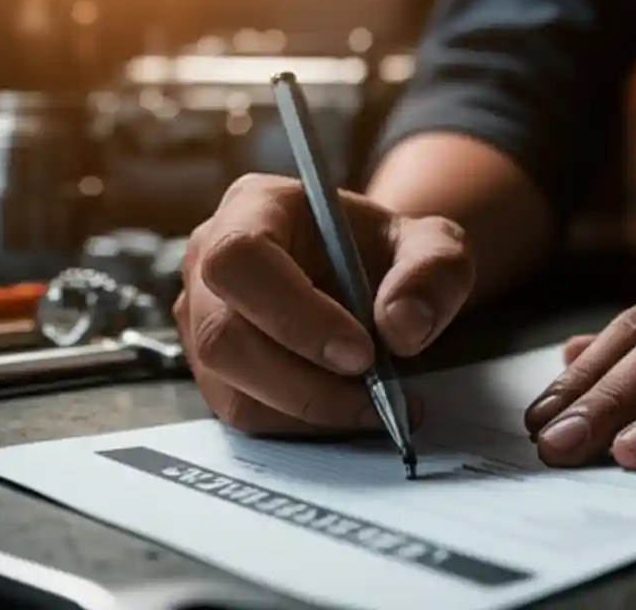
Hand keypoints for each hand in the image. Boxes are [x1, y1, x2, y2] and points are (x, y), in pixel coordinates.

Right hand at [175, 174, 474, 434]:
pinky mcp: (215, 372)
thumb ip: (432, 271)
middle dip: (305, 382)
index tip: (361, 352)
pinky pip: (245, 415)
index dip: (292, 313)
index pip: (240, 259)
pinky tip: (351, 412)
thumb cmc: (388, 253)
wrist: (372, 280)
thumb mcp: (434, 245)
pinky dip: (303, 427)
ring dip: (310, 413)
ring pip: (232, 389)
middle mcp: (209, 261)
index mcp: (253, 208)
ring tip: (376, 405)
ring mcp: (201, 322)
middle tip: (376, 394)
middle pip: (224, 337)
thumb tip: (402, 327)